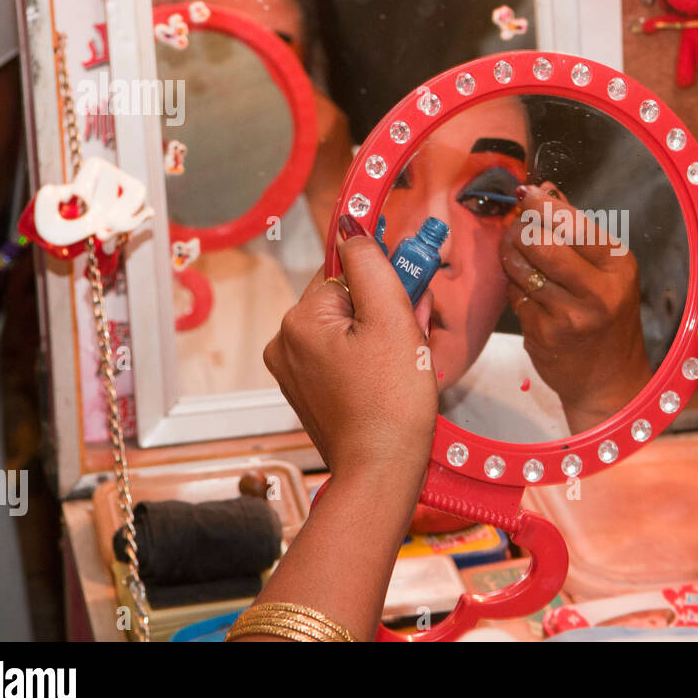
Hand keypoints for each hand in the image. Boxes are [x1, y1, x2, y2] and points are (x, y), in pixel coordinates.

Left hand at [263, 215, 437, 483]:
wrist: (381, 471)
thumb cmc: (391, 403)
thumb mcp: (392, 318)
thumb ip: (371, 263)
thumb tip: (353, 226)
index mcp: (300, 320)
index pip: (347, 273)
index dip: (386, 284)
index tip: (410, 298)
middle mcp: (286, 344)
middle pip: (347, 302)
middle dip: (384, 311)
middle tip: (411, 339)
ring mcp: (294, 373)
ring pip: (347, 331)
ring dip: (380, 336)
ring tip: (404, 364)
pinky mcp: (309, 395)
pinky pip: (341, 358)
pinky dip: (368, 360)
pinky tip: (390, 378)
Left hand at [500, 183, 652, 431]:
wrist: (608, 378)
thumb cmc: (608, 316)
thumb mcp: (607, 272)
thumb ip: (578, 229)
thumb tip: (546, 189)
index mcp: (618, 267)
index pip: (572, 223)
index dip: (542, 205)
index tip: (527, 195)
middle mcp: (597, 291)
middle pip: (541, 242)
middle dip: (521, 228)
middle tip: (517, 226)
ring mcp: (568, 315)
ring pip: (521, 267)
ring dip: (510, 253)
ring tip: (515, 250)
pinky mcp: (543, 333)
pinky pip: (515, 295)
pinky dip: (514, 285)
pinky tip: (525, 286)